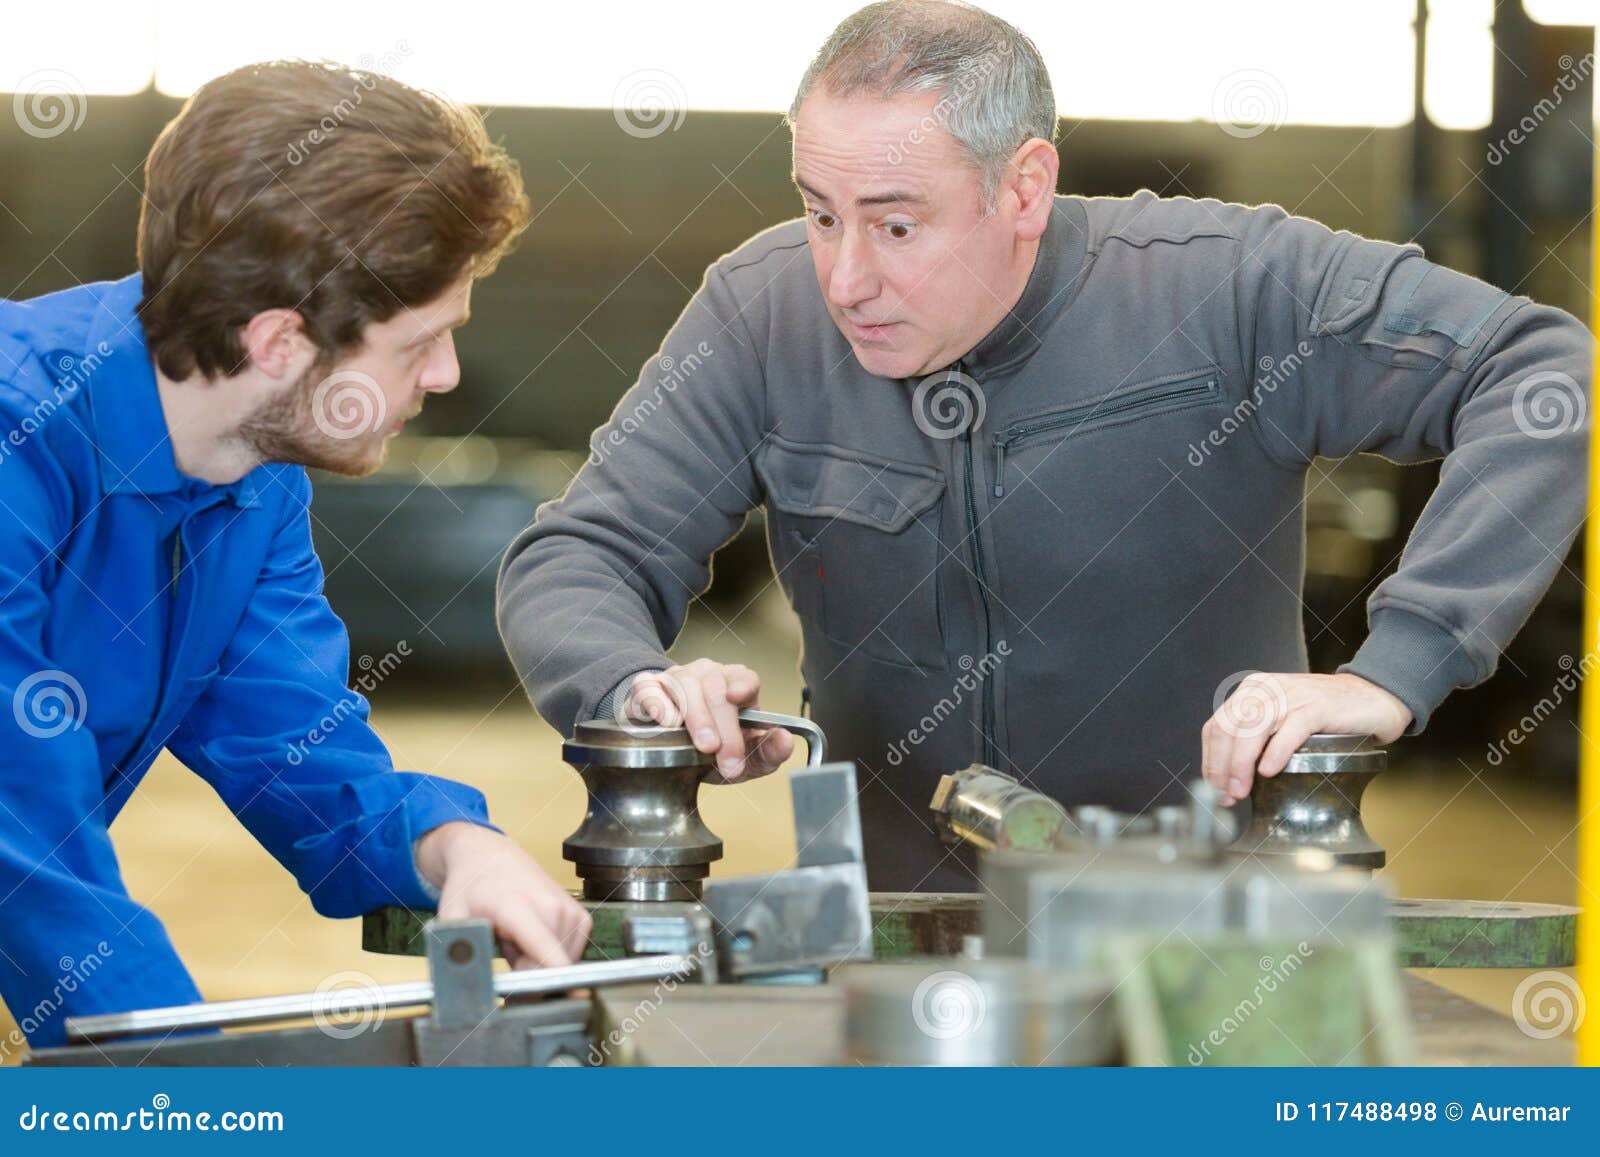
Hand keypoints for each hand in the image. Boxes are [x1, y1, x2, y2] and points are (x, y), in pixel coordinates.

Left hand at [414, 822, 591, 968]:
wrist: (489, 856)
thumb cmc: (470, 888)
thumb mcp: (451, 919)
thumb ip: (456, 951)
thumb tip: (463, 983)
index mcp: (517, 907)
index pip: (547, 953)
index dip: (551, 984)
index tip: (543, 1001)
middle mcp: (551, 906)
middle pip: (550, 968)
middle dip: (528, 977)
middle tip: (505, 955)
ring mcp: (569, 910)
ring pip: (561, 965)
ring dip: (538, 965)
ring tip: (517, 941)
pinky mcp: (581, 916)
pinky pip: (571, 955)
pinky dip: (552, 956)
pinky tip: (533, 938)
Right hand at [622, 659, 794, 780]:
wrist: (664, 750)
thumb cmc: (707, 750)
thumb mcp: (742, 759)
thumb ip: (767, 753)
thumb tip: (785, 741)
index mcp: (734, 686)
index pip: (744, 677)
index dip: (743, 686)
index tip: (739, 699)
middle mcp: (705, 675)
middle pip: (715, 688)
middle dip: (723, 726)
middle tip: (724, 757)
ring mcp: (675, 679)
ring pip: (685, 685)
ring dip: (696, 716)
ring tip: (703, 745)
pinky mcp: (646, 689)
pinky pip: (649, 688)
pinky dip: (658, 704)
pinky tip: (667, 722)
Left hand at [1201, 672, 1411, 805]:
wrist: (1371, 698)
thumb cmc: (1324, 714)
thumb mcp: (1280, 721)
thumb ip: (1255, 739)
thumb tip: (1230, 778)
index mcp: (1252, 692)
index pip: (1217, 727)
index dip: (1211, 760)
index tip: (1214, 788)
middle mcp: (1265, 690)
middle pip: (1229, 728)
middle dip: (1222, 766)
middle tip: (1226, 794)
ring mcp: (1291, 696)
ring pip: (1253, 729)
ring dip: (1241, 764)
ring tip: (1240, 789)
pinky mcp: (1316, 706)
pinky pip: (1289, 730)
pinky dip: (1275, 752)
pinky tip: (1268, 771)